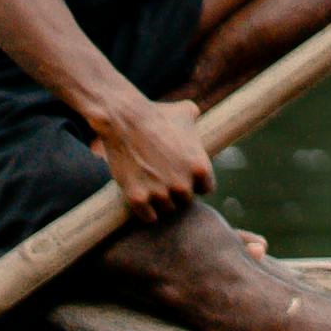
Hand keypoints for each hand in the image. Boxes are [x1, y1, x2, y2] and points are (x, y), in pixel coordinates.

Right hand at [91, 95, 217, 220]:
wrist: (125, 120)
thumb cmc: (157, 114)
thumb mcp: (186, 113)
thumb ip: (196, 119)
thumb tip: (196, 114)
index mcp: (201, 168)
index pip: (206, 189)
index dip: (195, 183)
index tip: (184, 177)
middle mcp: (183, 184)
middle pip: (186, 201)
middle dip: (177, 193)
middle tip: (165, 182)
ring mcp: (160, 193)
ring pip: (167, 210)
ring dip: (161, 203)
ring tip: (152, 190)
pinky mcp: (137, 198)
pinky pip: (148, 217)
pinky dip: (146, 212)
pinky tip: (142, 201)